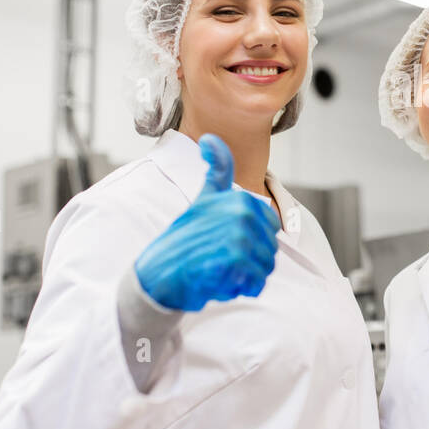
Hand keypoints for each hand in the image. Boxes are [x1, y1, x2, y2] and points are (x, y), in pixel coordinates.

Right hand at [134, 135, 280, 311]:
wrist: (156, 275)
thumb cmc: (183, 240)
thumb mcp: (202, 200)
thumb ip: (216, 172)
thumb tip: (211, 138)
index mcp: (238, 200)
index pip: (272, 228)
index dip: (253, 242)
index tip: (224, 241)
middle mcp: (240, 213)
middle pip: (271, 250)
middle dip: (250, 263)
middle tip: (218, 259)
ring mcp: (236, 234)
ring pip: (265, 268)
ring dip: (244, 278)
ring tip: (217, 270)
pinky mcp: (231, 259)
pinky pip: (255, 283)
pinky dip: (238, 290)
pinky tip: (216, 282)